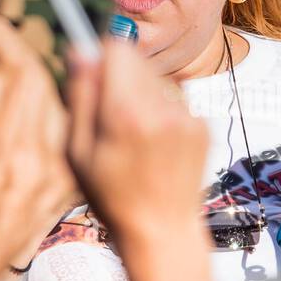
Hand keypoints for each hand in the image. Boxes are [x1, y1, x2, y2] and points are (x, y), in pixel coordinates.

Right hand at [65, 38, 216, 280]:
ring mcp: (187, 117)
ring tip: (134, 138)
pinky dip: (163, 115)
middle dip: (120, 77)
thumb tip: (80, 50)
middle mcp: (161, 108)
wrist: (163, 231)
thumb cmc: (112, 197)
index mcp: (125, 113)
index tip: (94, 73)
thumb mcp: (78, 152)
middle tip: (111, 116)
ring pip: (157, 81)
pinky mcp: (203, 126)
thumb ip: (80, 97)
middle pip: (138, 62)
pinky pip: (176, 102)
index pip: (117, 49)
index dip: (102, 57)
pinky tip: (156, 147)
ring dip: (142, 97)